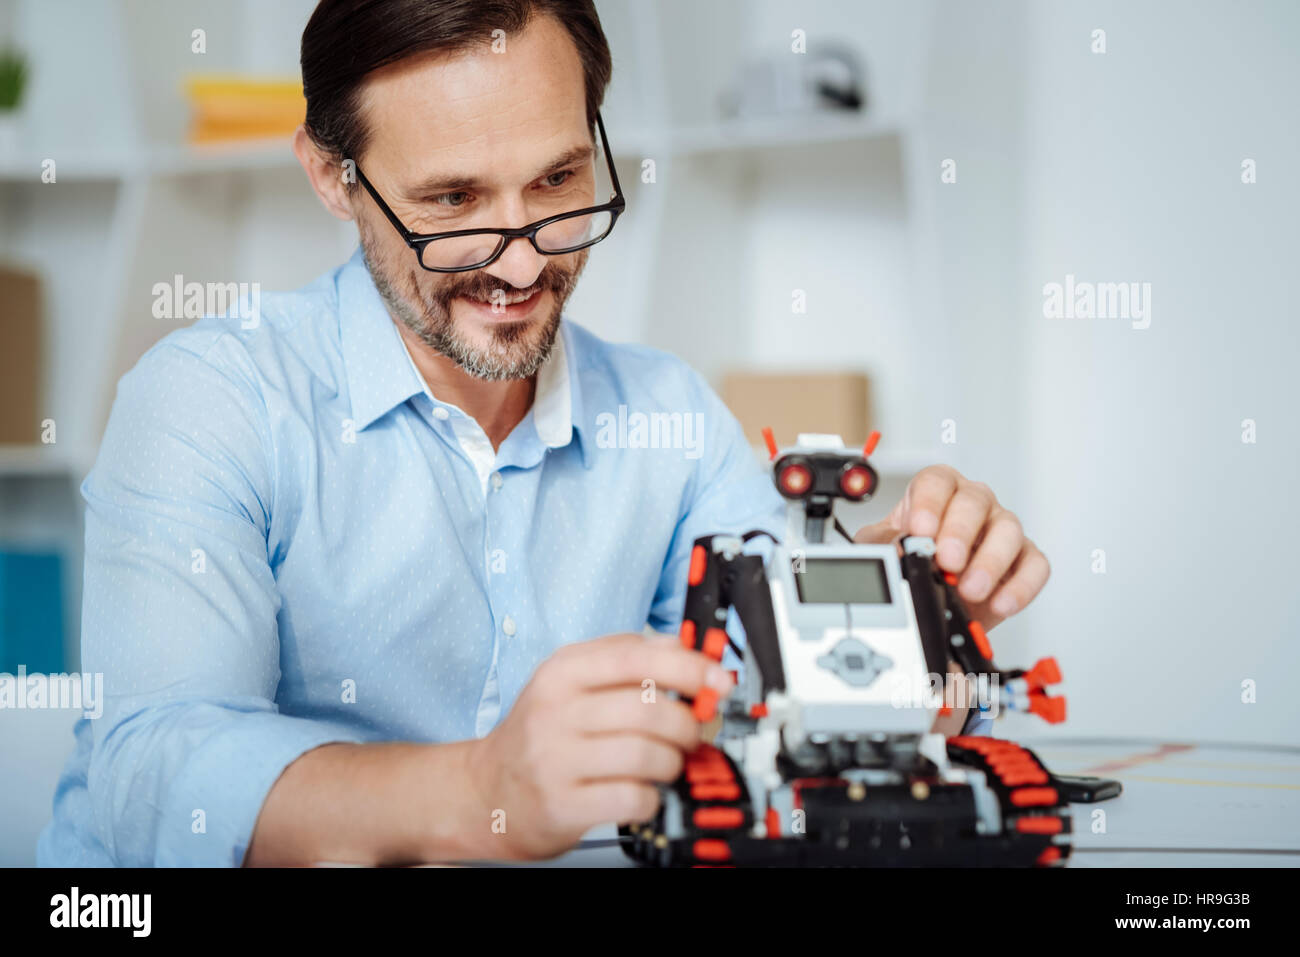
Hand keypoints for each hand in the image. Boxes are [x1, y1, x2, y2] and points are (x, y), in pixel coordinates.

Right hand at [467, 632, 733, 858]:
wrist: (486, 791)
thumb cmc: (540, 734)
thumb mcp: (571, 683)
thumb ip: (625, 660)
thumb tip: (687, 651)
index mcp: (562, 671)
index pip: (637, 656)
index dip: (689, 667)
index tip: (718, 680)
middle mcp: (554, 711)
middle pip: (649, 707)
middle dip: (687, 724)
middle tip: (692, 733)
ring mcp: (554, 760)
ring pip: (646, 754)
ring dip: (673, 762)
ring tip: (666, 763)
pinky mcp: (562, 805)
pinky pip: (633, 797)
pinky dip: (653, 797)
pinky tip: (643, 792)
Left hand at [854, 465, 1049, 630]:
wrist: (933, 594)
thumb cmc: (912, 557)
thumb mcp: (885, 547)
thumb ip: (884, 543)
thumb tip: (892, 551)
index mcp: (937, 491)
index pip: (937, 482)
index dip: (929, 503)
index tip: (920, 529)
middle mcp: (973, 504)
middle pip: (975, 501)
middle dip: (960, 532)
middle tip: (947, 561)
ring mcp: (1001, 529)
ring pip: (1008, 530)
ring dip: (991, 562)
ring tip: (970, 590)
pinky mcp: (1023, 559)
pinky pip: (1034, 566)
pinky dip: (1021, 586)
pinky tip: (1000, 603)